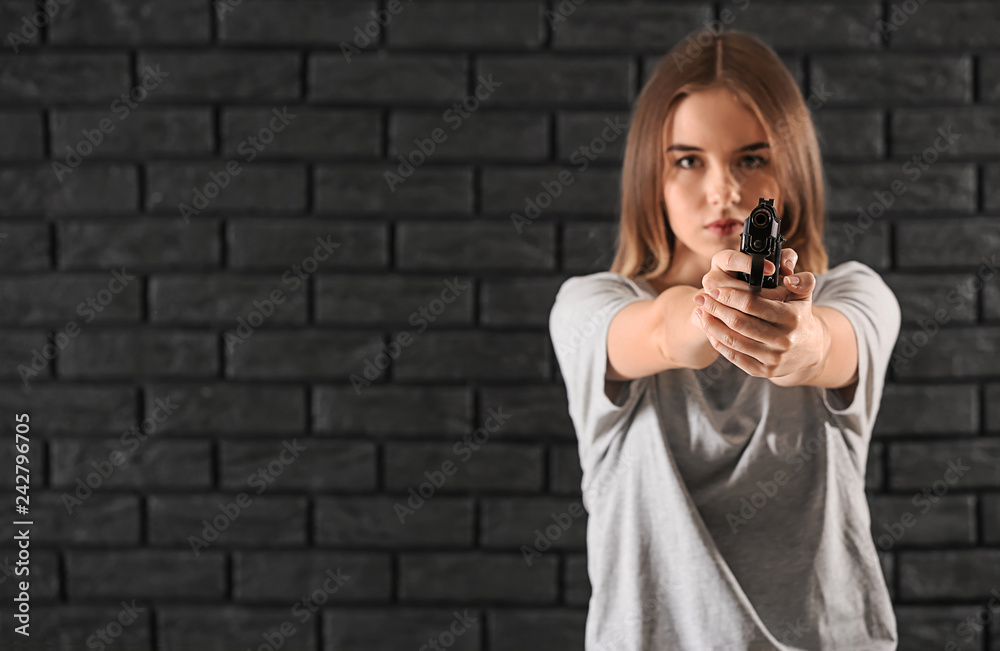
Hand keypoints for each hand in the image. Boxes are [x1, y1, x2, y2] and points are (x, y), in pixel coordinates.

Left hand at [690, 247, 825, 380]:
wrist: (809, 351)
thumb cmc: (799, 317)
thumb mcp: (804, 297)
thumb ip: (803, 282)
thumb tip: (790, 277)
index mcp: (792, 318)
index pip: (753, 304)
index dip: (730, 296)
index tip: (715, 289)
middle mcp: (783, 340)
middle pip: (739, 322)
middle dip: (715, 308)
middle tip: (700, 298)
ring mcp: (773, 359)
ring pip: (732, 340)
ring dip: (711, 325)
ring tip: (700, 312)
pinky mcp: (763, 371)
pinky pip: (733, 356)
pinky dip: (717, 341)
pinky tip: (708, 328)